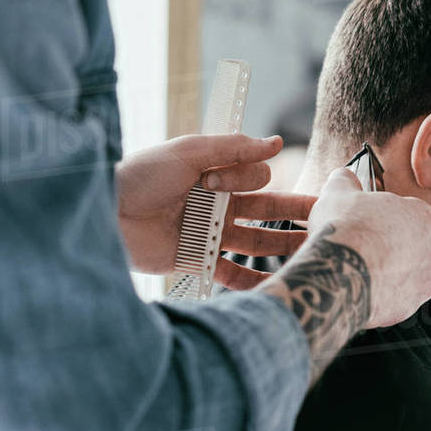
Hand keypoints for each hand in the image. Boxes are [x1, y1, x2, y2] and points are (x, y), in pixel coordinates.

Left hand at [116, 134, 314, 273]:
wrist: (102, 214)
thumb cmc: (140, 175)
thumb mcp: (187, 151)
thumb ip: (234, 147)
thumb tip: (278, 142)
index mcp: (217, 173)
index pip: (255, 177)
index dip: (243, 178)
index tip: (212, 180)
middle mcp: (218, 202)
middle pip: (267, 208)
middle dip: (296, 212)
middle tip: (328, 217)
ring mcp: (209, 232)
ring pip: (256, 241)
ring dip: (283, 246)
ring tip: (313, 253)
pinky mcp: (196, 259)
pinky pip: (230, 273)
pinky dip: (251, 281)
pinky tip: (274, 289)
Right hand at [307, 168, 430, 328]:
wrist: (340, 273)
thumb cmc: (344, 227)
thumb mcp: (338, 193)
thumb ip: (346, 181)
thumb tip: (343, 175)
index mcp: (425, 217)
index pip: (413, 215)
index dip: (388, 220)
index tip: (370, 225)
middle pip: (413, 247)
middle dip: (392, 249)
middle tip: (364, 250)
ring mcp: (424, 281)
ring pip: (407, 275)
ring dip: (389, 274)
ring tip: (361, 272)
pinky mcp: (411, 307)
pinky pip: (397, 299)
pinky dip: (383, 296)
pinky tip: (363, 290)